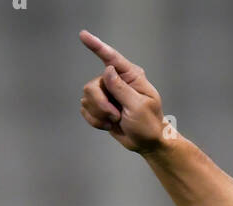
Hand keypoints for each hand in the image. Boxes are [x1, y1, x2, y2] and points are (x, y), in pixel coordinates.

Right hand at [79, 29, 165, 153]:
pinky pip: (85, 108)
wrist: (147, 143)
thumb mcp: (139, 107)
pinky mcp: (99, 105)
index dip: (96, 46)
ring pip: (87, 97)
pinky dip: (95, 120)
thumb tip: (108, 70)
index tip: (83, 35)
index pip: (111, 58)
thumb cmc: (149, 124)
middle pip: (93, 85)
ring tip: (116, 120)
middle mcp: (116, 81)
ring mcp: (106, 92)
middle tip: (116, 116)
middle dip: (101, 105)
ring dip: (100, 114)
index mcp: (131, 77)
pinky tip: (108, 125)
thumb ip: (122, 89)